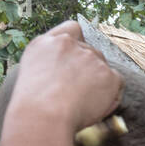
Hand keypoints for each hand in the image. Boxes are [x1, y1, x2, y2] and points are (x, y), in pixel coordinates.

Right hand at [5, 20, 122, 135]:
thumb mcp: (28, 76)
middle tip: (76, 94)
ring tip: (82, 104)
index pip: (72, 30)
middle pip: (89, 52)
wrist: (44, 115)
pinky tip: (97, 107)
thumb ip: (47, 65)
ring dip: (97, 83)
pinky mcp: (108, 75)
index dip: (77, 44)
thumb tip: (62, 70)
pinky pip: (117, 83)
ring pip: (102, 68)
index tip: (75, 62)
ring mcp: (91, 57)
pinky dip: (110, 95)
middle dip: (86, 71)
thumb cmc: (32, 105)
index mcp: (48, 43)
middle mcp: (71, 45)